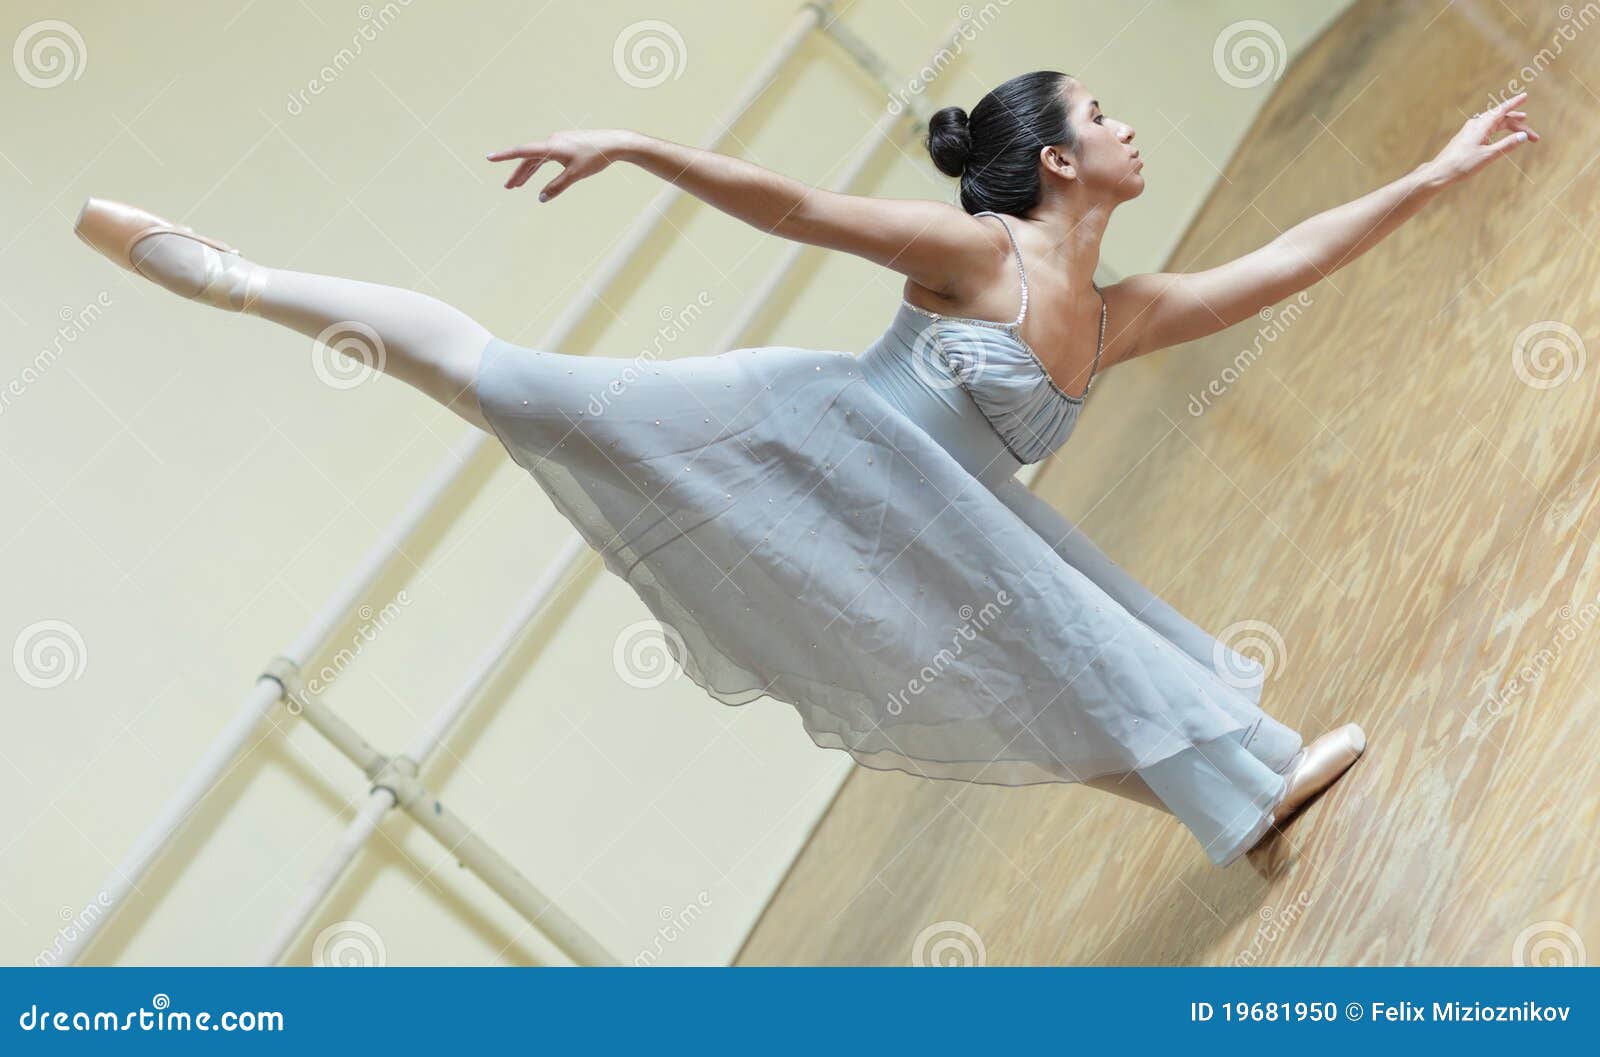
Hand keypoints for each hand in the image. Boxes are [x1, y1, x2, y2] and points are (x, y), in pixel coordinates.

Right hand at [486, 129, 636, 199]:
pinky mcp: (567, 143)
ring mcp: (559, 141)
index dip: (505, 156)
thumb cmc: (596, 158)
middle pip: (529, 158)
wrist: (615, 143)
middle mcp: (552, 141)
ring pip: (538, 157)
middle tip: (508, 187)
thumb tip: (541, 198)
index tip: (489, 157)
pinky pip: (547, 155)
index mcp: (551, 147)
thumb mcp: (575, 175)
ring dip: (528, 171)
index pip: (523, 152)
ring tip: (519, 185)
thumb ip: (557, 187)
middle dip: (518, 173)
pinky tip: (538, 174)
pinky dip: (540, 166)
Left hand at [1423, 91, 1538, 187]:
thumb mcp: (1488, 156)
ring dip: (1510, 128)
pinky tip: (1503, 136)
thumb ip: (1507, 145)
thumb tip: (1523, 136)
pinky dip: (1499, 131)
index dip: (1515, 103)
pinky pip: (1487, 130)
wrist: (1440, 172)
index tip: (1526, 95)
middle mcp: (1476, 124)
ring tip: (1523, 134)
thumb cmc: (1462, 165)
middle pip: (1502, 119)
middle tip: (1534, 137)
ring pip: (1495, 125)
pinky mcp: (1467, 138)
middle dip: (1519, 126)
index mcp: (1481, 125)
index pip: (1502, 110)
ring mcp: (1470, 130)